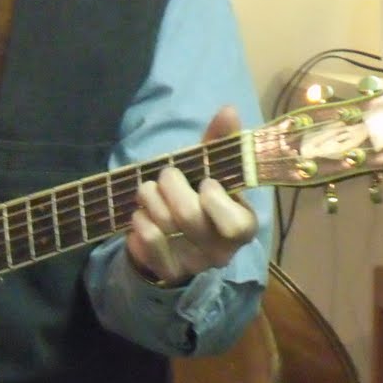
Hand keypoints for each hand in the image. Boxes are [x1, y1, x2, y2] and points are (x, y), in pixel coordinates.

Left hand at [125, 106, 257, 287]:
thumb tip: (228, 110)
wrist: (172, 240)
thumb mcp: (209, 169)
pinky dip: (139, 222)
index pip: (237, 225)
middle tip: (164, 175)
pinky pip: (148, 242)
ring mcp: (194, 265)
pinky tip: (140, 215)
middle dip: (170, 185)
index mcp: (243, 226)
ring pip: (165, 226)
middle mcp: (222, 252)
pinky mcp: (168, 272)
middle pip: (189, 217)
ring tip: (146, 190)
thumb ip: (220, 142)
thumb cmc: (196, 197)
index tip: (204, 181)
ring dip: (149, 198)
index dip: (215, 200)